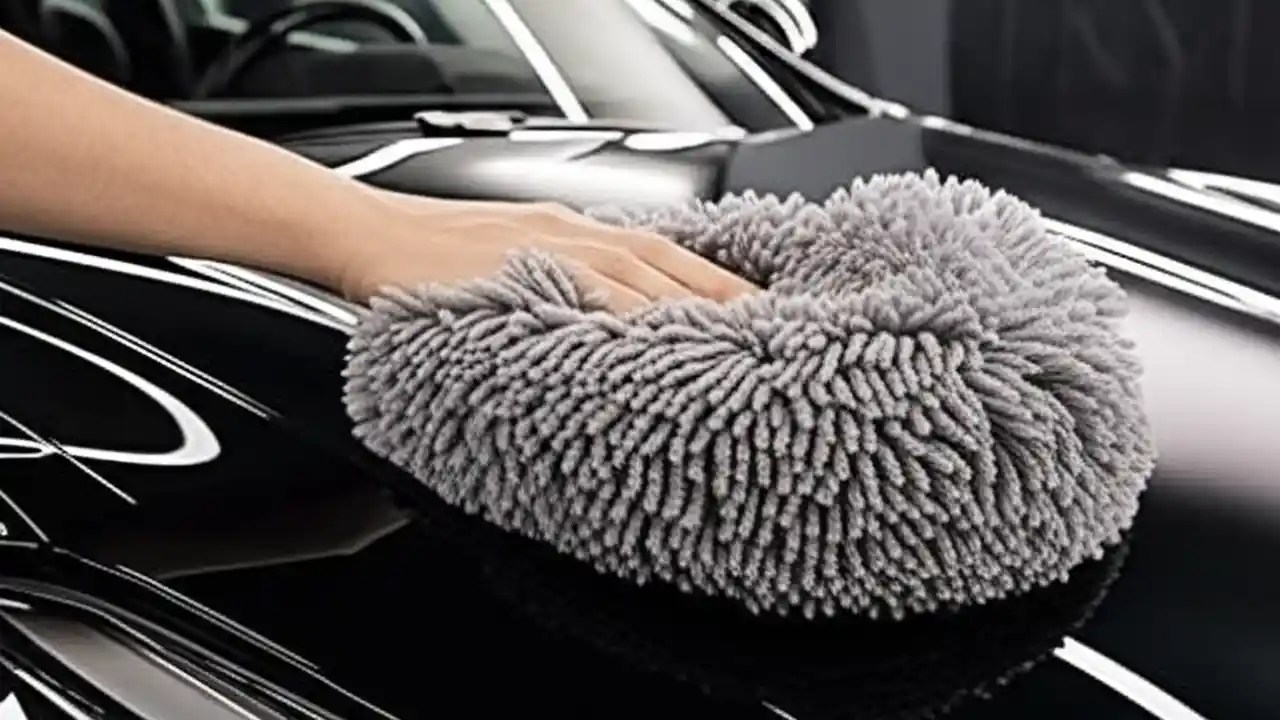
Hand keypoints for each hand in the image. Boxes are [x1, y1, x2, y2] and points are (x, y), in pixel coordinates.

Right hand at [332, 191, 758, 311]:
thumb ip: (577, 277)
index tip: (766, 316)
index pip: (671, 258)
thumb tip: (622, 311)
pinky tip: (652, 354)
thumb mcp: (527, 249)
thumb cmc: (442, 252)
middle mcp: (576, 240)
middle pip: (669, 269)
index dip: (722, 286)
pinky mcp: (512, 282)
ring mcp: (546, 259)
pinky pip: (579, 305)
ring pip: (635, 285)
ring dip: (688, 316)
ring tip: (735, 353)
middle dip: (725, 302)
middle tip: (776, 340)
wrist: (370, 234)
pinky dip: (621, 327)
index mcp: (583, 233)